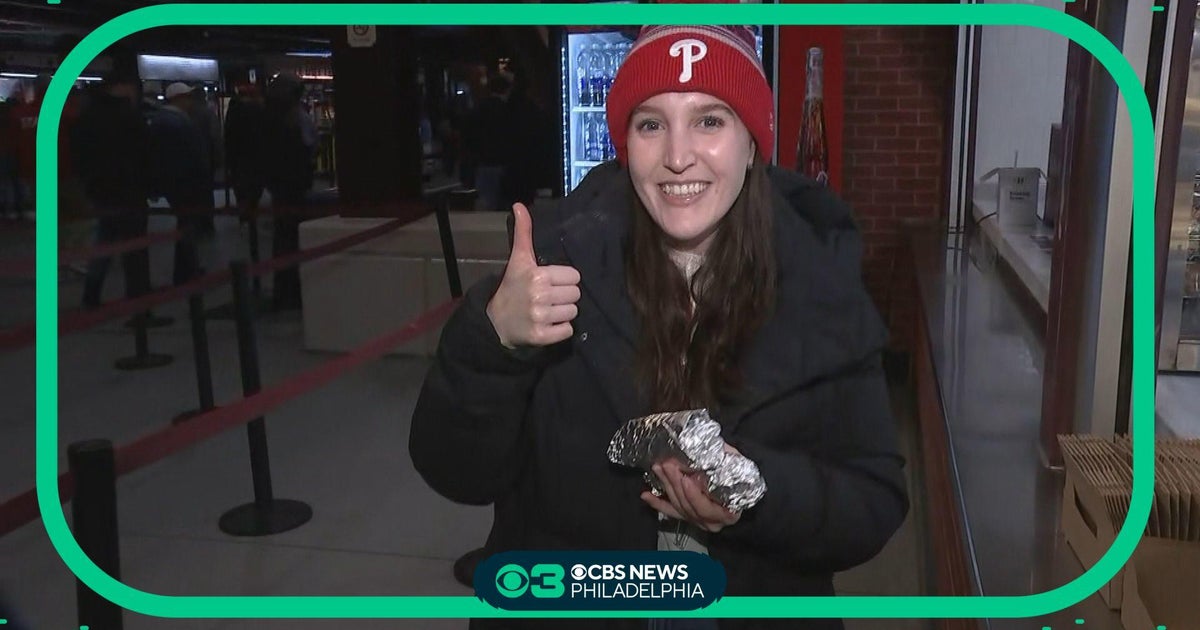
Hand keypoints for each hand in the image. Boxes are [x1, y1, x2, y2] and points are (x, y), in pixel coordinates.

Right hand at [486, 202, 581, 347]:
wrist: (496, 321)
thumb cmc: (512, 287)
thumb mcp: (518, 259)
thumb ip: (523, 232)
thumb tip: (519, 205)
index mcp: (537, 275)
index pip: (574, 277)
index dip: (564, 280)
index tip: (549, 283)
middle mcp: (539, 296)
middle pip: (575, 294)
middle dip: (564, 296)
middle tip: (548, 297)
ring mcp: (540, 317)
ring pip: (573, 312)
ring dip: (563, 313)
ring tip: (548, 310)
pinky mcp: (541, 336)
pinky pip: (567, 330)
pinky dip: (560, 330)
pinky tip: (548, 324)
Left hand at [640, 456, 740, 533]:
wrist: (742, 484)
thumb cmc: (740, 474)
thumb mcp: (735, 465)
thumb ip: (722, 461)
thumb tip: (703, 453)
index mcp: (727, 513)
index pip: (706, 507)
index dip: (694, 494)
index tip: (686, 478)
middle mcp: (711, 521)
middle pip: (688, 505)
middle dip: (675, 483)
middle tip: (668, 464)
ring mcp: (697, 519)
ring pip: (677, 505)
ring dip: (666, 485)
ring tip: (659, 468)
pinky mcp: (686, 515)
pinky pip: (670, 511)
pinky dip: (656, 503)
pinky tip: (645, 495)